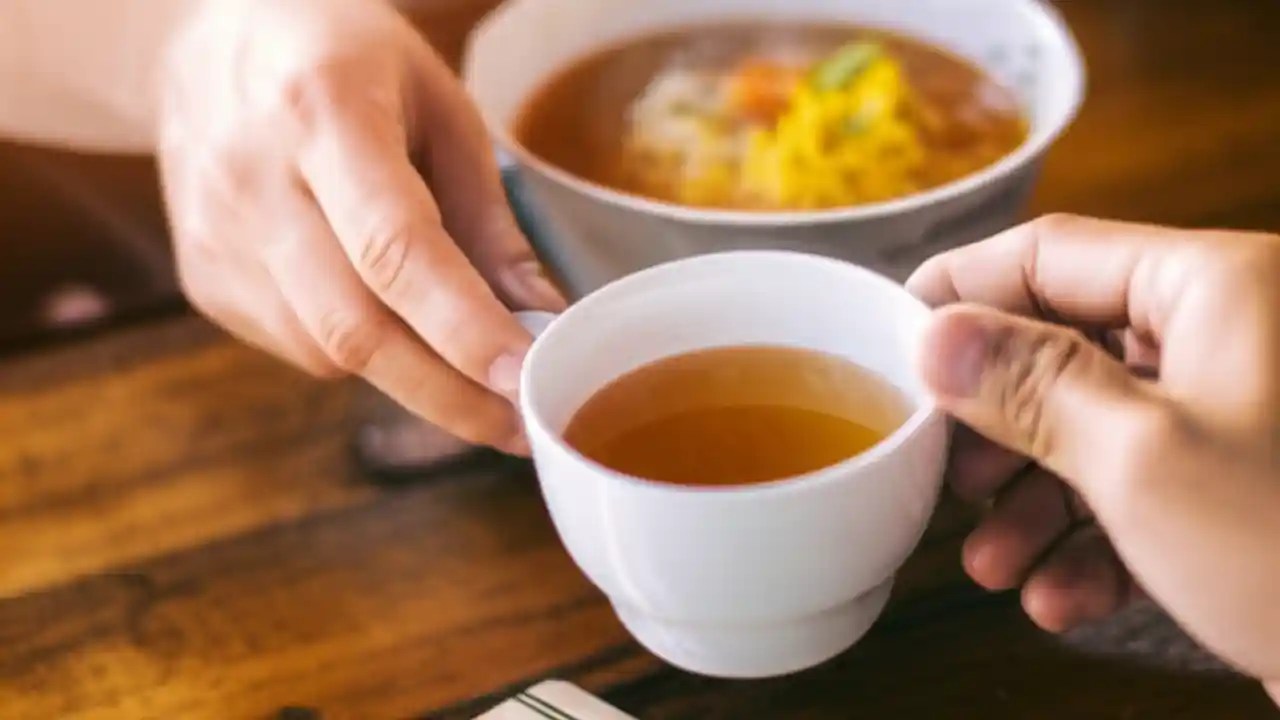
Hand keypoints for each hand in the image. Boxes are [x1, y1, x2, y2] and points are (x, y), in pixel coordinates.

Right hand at [157, 0, 564, 453]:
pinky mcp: (202, 278)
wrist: (218, 38)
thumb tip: (540, 318)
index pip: (396, 248)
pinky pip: (295, 345)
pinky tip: (383, 311)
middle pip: (354, 327)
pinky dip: (356, 351)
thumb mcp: (441, 108)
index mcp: (322, 110)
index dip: (464, 328)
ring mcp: (214, 235)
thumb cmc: (351, 62)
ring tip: (463, 359)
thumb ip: (487, 219)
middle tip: (521, 427)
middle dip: (448, 395)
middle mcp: (251, 177)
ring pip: (325, 350)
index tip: (527, 380)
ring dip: (410, 374)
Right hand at [907, 215, 1279, 696]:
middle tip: (944, 474)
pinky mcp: (1253, 489)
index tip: (893, 336)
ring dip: (1038, 501)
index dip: (962, 291)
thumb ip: (1028, 385)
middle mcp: (1236, 335)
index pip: (1054, 253)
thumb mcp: (1143, 463)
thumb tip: (934, 332)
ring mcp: (1247, 415)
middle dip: (998, 424)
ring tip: (991, 565)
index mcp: (1220, 287)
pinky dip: (1098, 542)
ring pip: (1103, 430)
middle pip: (1071, 346)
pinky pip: (1151, 490)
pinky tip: (1063, 598)